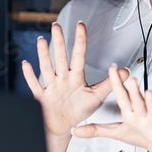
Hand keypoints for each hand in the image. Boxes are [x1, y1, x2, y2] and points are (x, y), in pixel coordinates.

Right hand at [21, 23, 128, 151]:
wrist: (63, 126)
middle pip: (61, 57)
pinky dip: (30, 75)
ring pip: (47, 68)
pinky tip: (26, 64)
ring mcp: (52, 86)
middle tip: (57, 26)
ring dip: (44, 54)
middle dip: (60, 42)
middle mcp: (63, 78)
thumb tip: (124, 71)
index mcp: (76, 77)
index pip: (79, 55)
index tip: (80, 25)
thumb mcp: (96, 96)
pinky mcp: (42, 97)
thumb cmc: (78, 110)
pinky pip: (35, 85)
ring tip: (42, 40)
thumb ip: (109, 83)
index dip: (80, 40)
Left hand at [72, 65, 151, 151]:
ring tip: (149, 93)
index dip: (116, 83)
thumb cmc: (141, 135)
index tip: (111, 68)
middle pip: (137, 102)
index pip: (122, 96)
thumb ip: (96, 130)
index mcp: (131, 113)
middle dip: (134, 91)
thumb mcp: (117, 132)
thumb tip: (74, 130)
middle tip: (129, 78)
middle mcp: (142, 116)